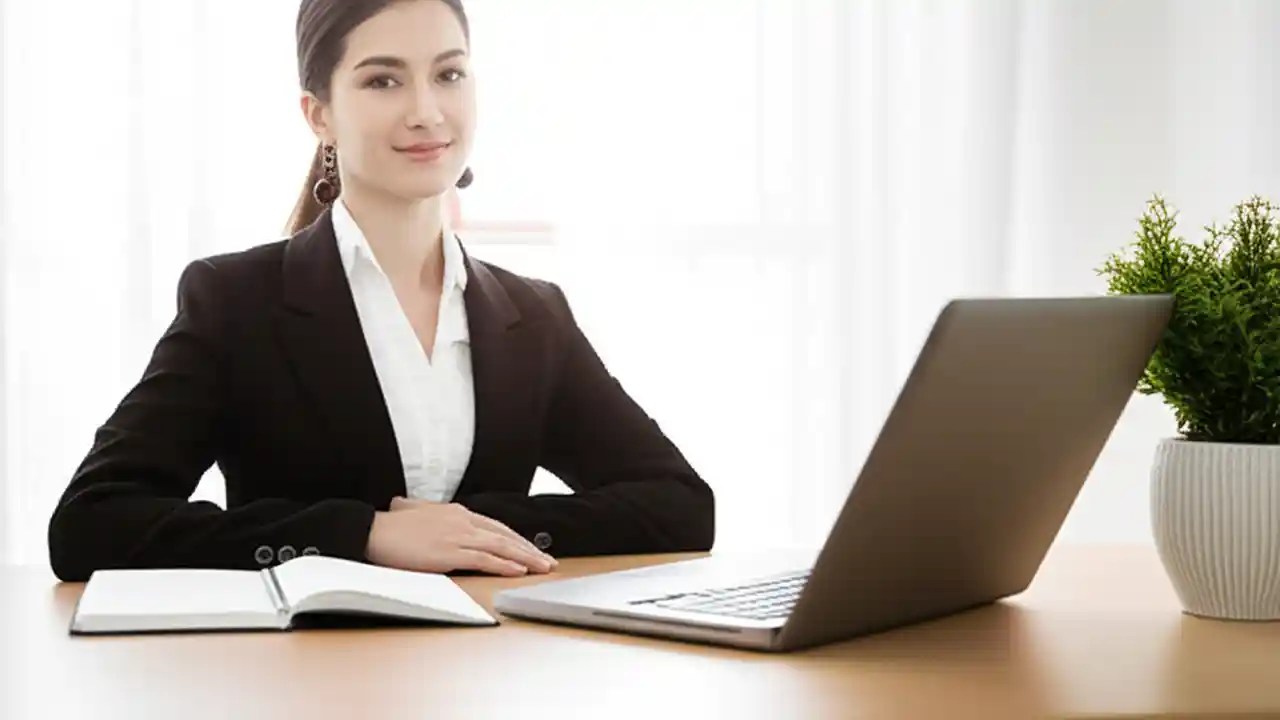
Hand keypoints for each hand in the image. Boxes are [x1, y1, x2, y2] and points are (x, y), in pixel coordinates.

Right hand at [365, 498, 557, 576]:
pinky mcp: (450, 552)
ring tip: (543, 567)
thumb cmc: (389, 527)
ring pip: (501, 547)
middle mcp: (463, 521)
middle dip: (529, 549)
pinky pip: (484, 559)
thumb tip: (408, 505)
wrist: (372, 531)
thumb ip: (418, 509)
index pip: (496, 527)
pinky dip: (505, 565)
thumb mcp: (410, 512)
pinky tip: (519, 570)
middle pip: (505, 536)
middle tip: (548, 561)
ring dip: (526, 558)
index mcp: (457, 513)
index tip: (531, 549)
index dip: (517, 539)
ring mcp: (457, 536)